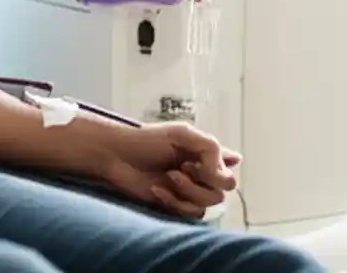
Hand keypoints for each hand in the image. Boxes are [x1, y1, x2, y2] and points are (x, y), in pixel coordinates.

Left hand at [100, 122, 241, 218]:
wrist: (116, 155)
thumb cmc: (146, 140)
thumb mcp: (182, 133)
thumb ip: (211, 147)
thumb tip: (223, 173)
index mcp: (205, 155)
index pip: (230, 168)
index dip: (218, 168)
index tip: (196, 158)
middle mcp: (201, 174)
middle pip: (224, 189)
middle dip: (203, 180)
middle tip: (182, 166)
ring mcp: (188, 191)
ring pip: (208, 203)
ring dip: (188, 190)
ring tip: (168, 176)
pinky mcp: (174, 205)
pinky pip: (190, 213)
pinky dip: (174, 201)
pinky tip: (157, 189)